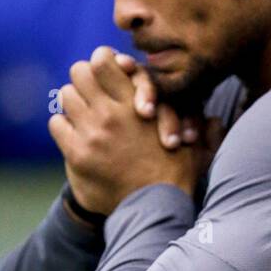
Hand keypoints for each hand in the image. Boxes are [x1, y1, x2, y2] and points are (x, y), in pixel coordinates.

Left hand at [48, 47, 217, 214]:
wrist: (153, 211)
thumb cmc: (175, 178)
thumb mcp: (195, 150)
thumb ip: (202, 130)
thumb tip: (214, 121)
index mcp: (136, 103)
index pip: (103, 59)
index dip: (103, 61)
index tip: (107, 72)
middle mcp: (112, 113)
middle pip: (79, 71)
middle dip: (86, 79)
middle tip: (92, 92)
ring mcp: (92, 132)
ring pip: (66, 95)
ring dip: (75, 104)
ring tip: (84, 116)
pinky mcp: (78, 153)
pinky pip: (57, 124)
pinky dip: (64, 127)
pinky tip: (76, 136)